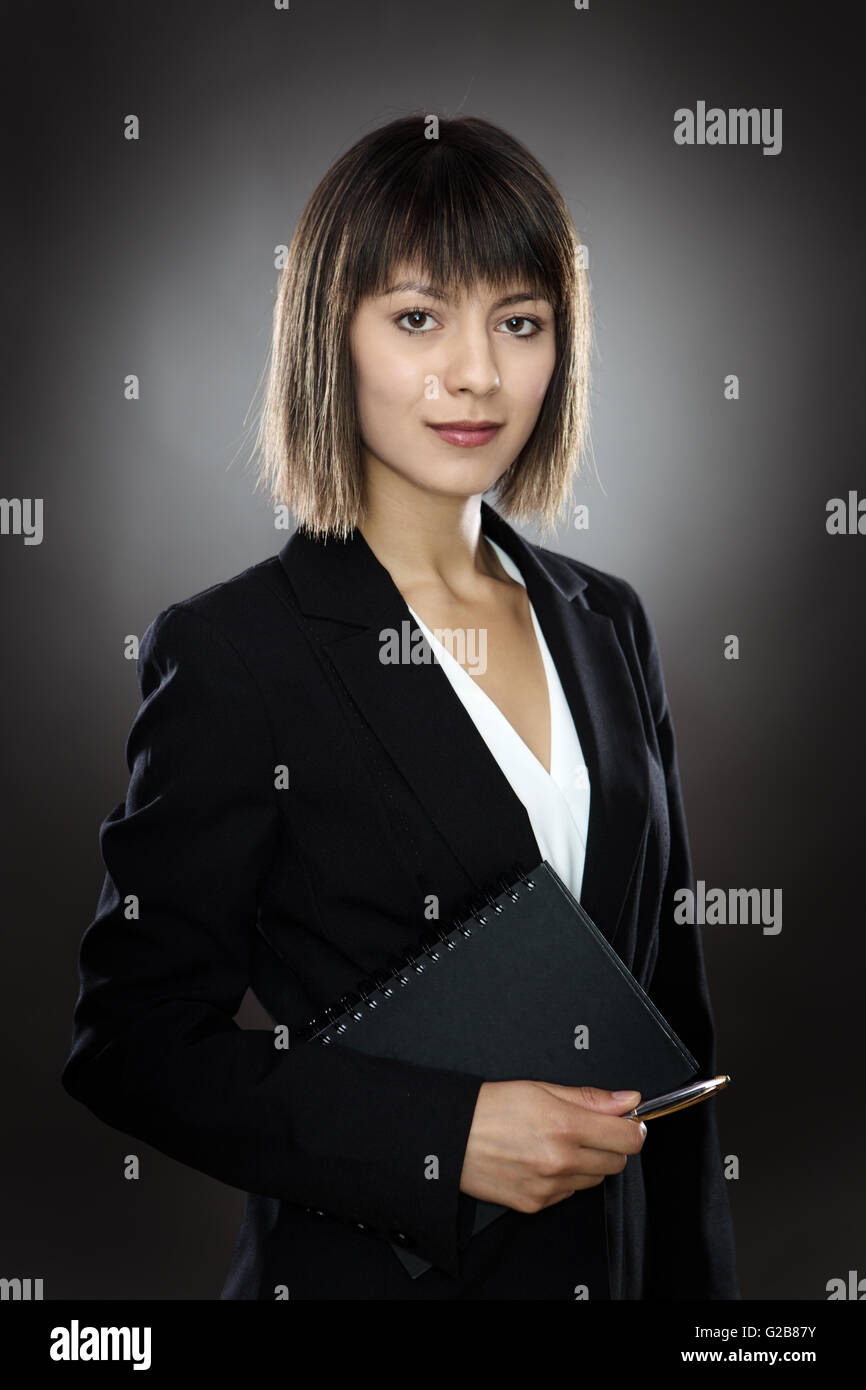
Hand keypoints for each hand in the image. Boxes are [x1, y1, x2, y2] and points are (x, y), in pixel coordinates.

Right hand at [459, 1080, 646, 1212]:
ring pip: (594, 1179)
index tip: (628, 1122)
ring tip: (558, 1143)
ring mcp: (549, 1187)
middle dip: (610, 1145)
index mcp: (566, 1125)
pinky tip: (541, 1161)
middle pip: (617, 1162)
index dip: (633, 1127)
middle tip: (588, 1129)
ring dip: (587, 1163)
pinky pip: (568, 1194)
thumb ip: (590, 1098)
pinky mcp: (536, 1204)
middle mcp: (561, 1160)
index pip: (628, 1138)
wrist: (450, 1136)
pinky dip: (564, 1179)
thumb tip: (627, 1099)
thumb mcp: (541, 1088)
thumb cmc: (491, 1107)